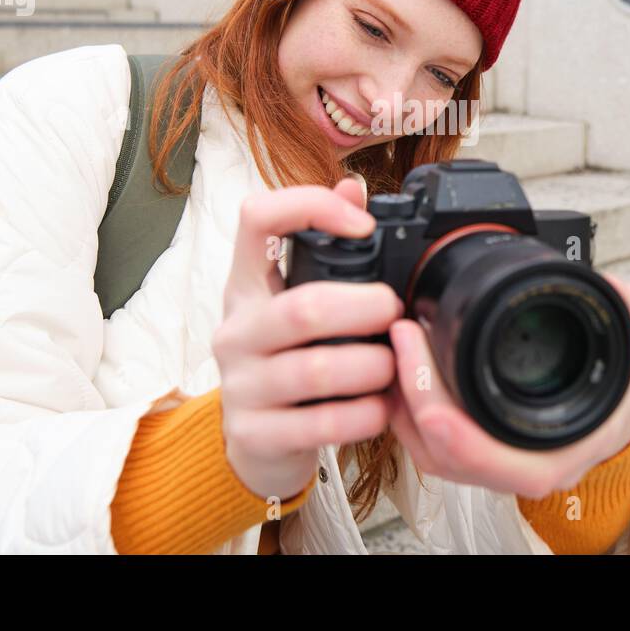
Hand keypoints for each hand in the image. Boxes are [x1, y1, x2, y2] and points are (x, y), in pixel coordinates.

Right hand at [213, 177, 399, 502]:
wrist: (255, 444)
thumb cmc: (285, 359)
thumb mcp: (294, 299)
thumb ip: (324, 245)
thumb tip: (353, 187)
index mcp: (246, 284)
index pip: (256, 218)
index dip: (311, 207)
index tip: (362, 227)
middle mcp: (236, 329)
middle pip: (304, 307)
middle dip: (365, 308)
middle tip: (394, 311)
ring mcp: (240, 384)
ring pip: (317, 370)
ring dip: (372, 366)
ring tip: (393, 365)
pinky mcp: (255, 434)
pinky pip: (321, 424)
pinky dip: (364, 415)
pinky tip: (380, 408)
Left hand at [384, 271, 629, 498]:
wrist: (614, 409)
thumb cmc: (619, 385)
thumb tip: (615, 289)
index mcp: (555, 455)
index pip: (497, 461)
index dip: (457, 432)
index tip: (428, 390)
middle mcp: (516, 467)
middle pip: (445, 453)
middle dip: (412, 397)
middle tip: (402, 336)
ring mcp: (489, 462)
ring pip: (428, 450)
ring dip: (401, 403)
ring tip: (395, 345)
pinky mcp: (469, 447)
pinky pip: (425, 441)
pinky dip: (405, 407)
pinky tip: (399, 368)